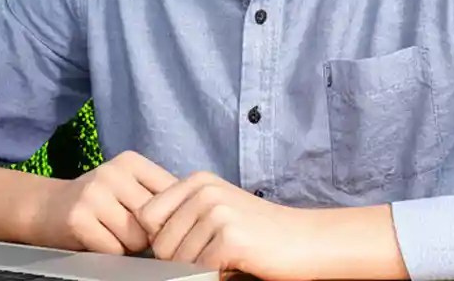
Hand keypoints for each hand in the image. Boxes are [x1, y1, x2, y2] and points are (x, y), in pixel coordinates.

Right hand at [31, 150, 177, 254]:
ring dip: (128, 246)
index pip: (172, 193)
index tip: (160, 226)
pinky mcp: (79, 218)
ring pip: (136, 238)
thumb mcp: (126, 187)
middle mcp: (113, 172)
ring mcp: (94, 194)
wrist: (44, 208)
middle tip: (129, 231)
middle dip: (148, 235)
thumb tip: (193, 217)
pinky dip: (110, 253)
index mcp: (131, 162)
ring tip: (112, 234)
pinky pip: (114, 250)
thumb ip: (155, 195)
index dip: (170, 217)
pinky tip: (97, 240)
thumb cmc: (95, 202)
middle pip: (155, 219)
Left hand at [137, 171, 327, 279]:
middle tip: (210, 258)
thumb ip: (182, 216)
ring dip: (198, 269)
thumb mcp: (217, 210)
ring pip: (177, 259)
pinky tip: (233, 265)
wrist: (306, 240)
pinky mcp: (230, 237)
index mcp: (196, 181)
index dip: (160, 239)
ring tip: (224, 260)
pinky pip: (199, 269)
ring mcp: (217, 212)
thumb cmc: (260, 231)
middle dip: (178, 260)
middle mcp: (204, 191)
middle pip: (159, 242)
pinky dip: (213, 275)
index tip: (186, 246)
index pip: (147, 215)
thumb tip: (147, 239)